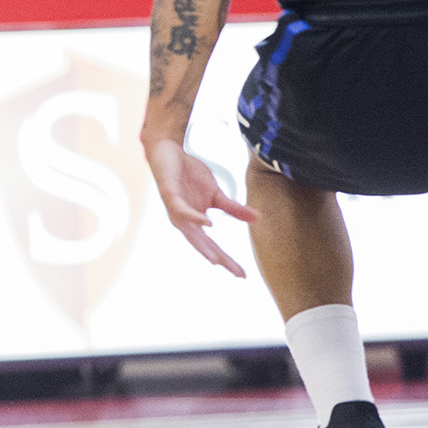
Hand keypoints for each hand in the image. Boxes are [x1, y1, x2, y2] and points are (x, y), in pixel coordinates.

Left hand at [145, 137, 258, 276]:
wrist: (169, 152)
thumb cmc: (189, 175)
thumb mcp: (216, 194)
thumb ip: (232, 209)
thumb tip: (258, 219)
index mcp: (195, 223)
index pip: (212, 246)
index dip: (227, 260)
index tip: (243, 275)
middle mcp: (184, 221)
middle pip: (203, 245)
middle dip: (220, 260)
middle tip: (237, 274)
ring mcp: (176, 210)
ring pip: (190, 233)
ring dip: (204, 247)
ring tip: (218, 261)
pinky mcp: (170, 196)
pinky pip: (183, 211)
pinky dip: (195, 218)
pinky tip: (208, 224)